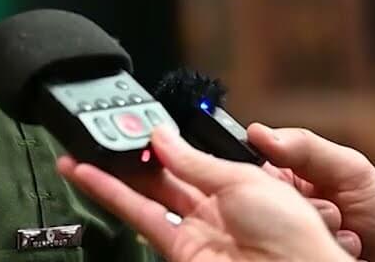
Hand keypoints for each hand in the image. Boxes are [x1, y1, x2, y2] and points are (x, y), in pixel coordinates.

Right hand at [58, 126, 352, 261]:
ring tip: (78, 156)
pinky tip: (90, 177)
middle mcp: (216, 210)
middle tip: (98, 138)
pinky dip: (112, 196)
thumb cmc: (296, 236)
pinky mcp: (180, 252)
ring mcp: (196, 233)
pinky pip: (141, 218)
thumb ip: (196, 161)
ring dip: (110, 177)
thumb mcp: (246, 180)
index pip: (191, 159)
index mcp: (240, 188)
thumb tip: (163, 138)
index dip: (161, 143)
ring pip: (145, 197)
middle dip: (131, 158)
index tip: (135, 126)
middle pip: (163, 178)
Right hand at [247, 124, 374, 261]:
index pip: (249, 169)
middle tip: (335, 211)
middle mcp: (279, 206)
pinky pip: (288, 254)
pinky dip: (316, 253)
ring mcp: (286, 236)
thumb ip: (306, 147)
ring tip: (345, 231)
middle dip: (303, 208)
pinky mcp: (292, 257)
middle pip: (261, 203)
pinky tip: (342, 248)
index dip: (265, 178)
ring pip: (276, 232)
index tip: (293, 185)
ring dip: (315, 231)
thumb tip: (258, 133)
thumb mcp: (351, 169)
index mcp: (284, 175)